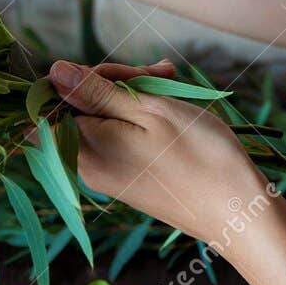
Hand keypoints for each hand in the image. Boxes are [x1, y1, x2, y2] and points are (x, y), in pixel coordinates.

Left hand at [48, 60, 272, 246]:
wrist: (236, 211)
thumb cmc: (198, 156)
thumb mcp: (148, 109)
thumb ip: (96, 91)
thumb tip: (53, 73)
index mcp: (83, 146)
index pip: (48, 101)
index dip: (75, 79)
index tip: (116, 75)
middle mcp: (85, 164)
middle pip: (76, 107)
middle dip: (113, 81)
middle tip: (159, 74)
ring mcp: (105, 172)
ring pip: (100, 117)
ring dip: (131, 94)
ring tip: (170, 81)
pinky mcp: (124, 176)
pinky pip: (116, 136)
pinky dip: (138, 116)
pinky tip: (168, 103)